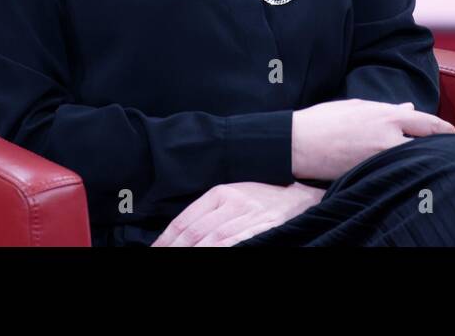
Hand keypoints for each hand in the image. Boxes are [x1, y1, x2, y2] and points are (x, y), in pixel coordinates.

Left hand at [150, 181, 325, 246]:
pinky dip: (221, 251)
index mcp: (220, 193)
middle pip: (195, 232)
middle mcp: (233, 202)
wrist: (300, 194)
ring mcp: (250, 216)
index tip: (154, 251)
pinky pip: (238, 242)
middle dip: (175, 249)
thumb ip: (207, 212)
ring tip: (178, 261)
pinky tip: (209, 256)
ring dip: (193, 253)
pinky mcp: (266, 227)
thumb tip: (177, 236)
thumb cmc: (262, 198)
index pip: (184, 220)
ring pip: (213, 240)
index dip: (166, 240)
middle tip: (160, 258)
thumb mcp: (232, 196)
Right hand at [292, 99, 454, 181]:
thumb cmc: (325, 120)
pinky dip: (399, 169)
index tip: (454, 133)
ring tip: (427, 160)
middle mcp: (388, 139)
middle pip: (426, 146)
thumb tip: (409, 108)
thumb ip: (387, 109)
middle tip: (448, 152)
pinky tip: (402, 170)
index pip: (428, 124)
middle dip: (438, 148)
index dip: (445, 129)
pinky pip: (392, 172)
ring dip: (418, 159)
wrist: (298, 143)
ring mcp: (379, 160)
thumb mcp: (357, 107)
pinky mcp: (368, 175)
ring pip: (410, 161)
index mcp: (387, 116)